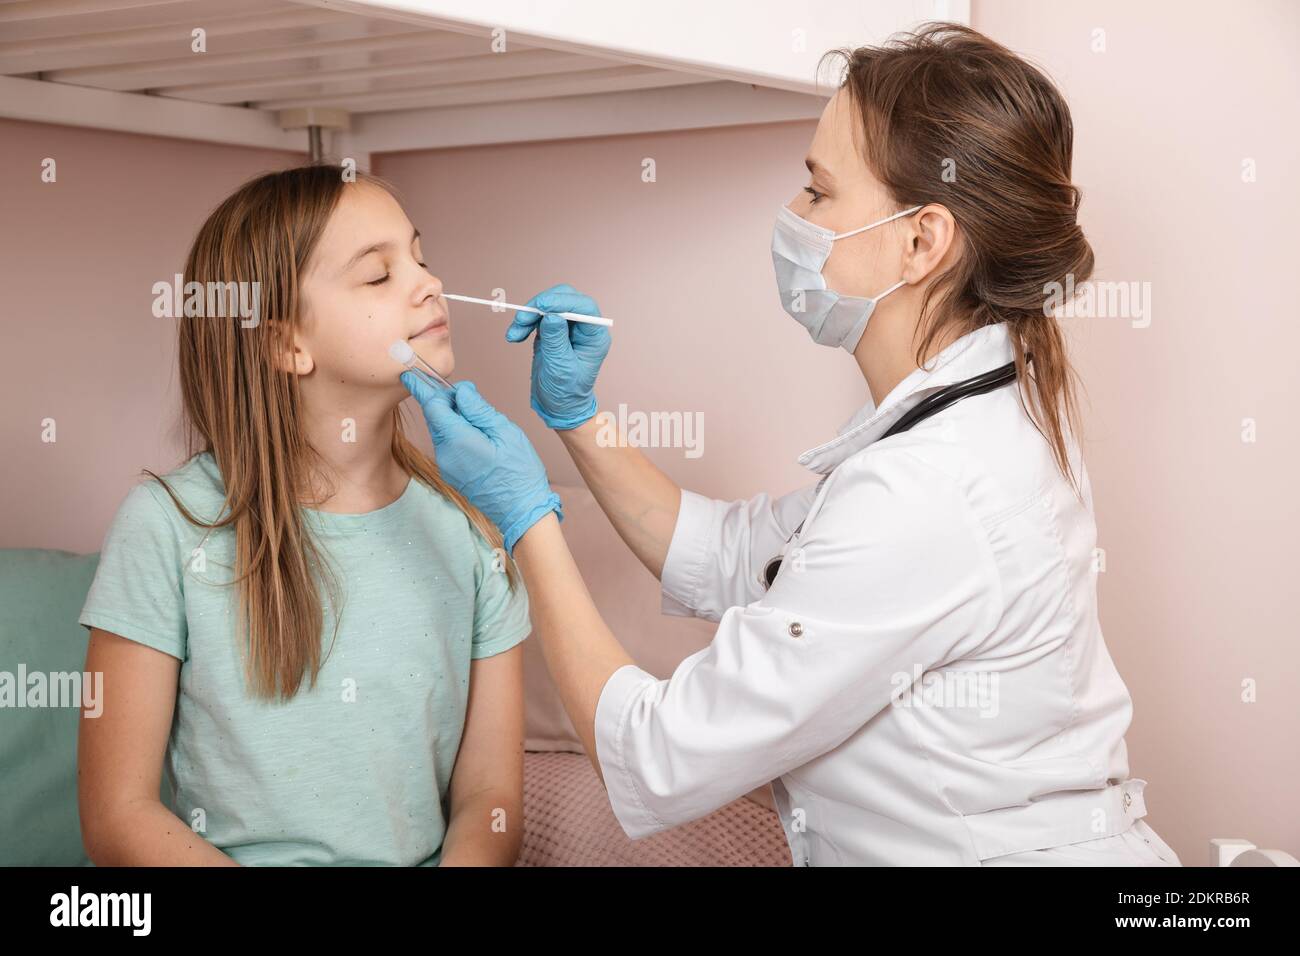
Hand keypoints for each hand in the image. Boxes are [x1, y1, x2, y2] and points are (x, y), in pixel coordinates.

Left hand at [401, 375, 562, 554]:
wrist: (522, 511)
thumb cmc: (519, 471)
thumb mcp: (505, 431)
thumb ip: (478, 409)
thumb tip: (460, 390)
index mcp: (458, 439)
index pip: (432, 405)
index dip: (424, 387)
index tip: (411, 373)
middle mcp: (445, 453)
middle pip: (435, 417)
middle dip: (444, 401)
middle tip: (465, 394)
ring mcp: (446, 465)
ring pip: (441, 430)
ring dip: (452, 418)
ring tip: (479, 418)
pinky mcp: (451, 473)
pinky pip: (447, 444)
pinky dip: (456, 433)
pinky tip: (477, 435)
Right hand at [504, 283, 610, 429]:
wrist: (558, 406)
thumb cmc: (566, 393)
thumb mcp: (560, 368)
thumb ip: (556, 341)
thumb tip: (551, 315)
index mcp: (594, 336)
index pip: (584, 307)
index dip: (562, 301)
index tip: (540, 307)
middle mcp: (583, 328)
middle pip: (565, 299)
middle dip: (541, 305)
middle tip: (522, 319)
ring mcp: (567, 327)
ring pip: (549, 305)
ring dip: (529, 314)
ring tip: (514, 333)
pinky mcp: (552, 330)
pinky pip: (538, 316)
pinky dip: (525, 322)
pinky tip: (515, 336)